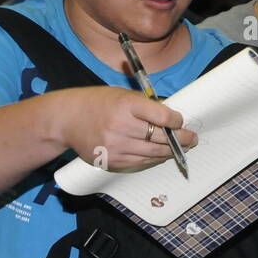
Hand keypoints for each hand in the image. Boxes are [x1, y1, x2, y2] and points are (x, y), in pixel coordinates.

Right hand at [60, 86, 196, 170]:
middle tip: (192, 139)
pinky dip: (154, 158)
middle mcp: (120, 126)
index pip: (162, 116)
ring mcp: (115, 147)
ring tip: (181, 148)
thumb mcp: (123, 95)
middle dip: (182, 140)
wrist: (66, 119)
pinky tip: (161, 154)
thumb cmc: (98, 103)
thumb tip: (174, 118)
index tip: (181, 121)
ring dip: (170, 151)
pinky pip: (140, 162)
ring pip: (153, 153)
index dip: (177, 121)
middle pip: (161, 138)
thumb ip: (147, 106)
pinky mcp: (111, 161)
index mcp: (125, 105)